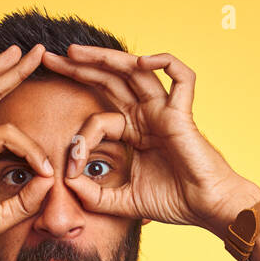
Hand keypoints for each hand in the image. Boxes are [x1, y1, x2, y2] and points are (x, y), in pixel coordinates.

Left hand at [39, 45, 259, 232]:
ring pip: (135, 71)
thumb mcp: (124, 202)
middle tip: (52, 58)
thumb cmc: (175, 203)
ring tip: (75, 51)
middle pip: (110, 81)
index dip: (80, 138)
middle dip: (81, 68)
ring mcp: (165, 112)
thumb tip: (67, 183)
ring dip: (105, 58)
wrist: (207, 209)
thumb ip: (95, 196)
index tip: (70, 168)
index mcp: (135, 133)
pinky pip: (180, 77)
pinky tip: (141, 61)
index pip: (98, 118)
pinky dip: (165, 62)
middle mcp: (148, 117)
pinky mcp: (183, 114)